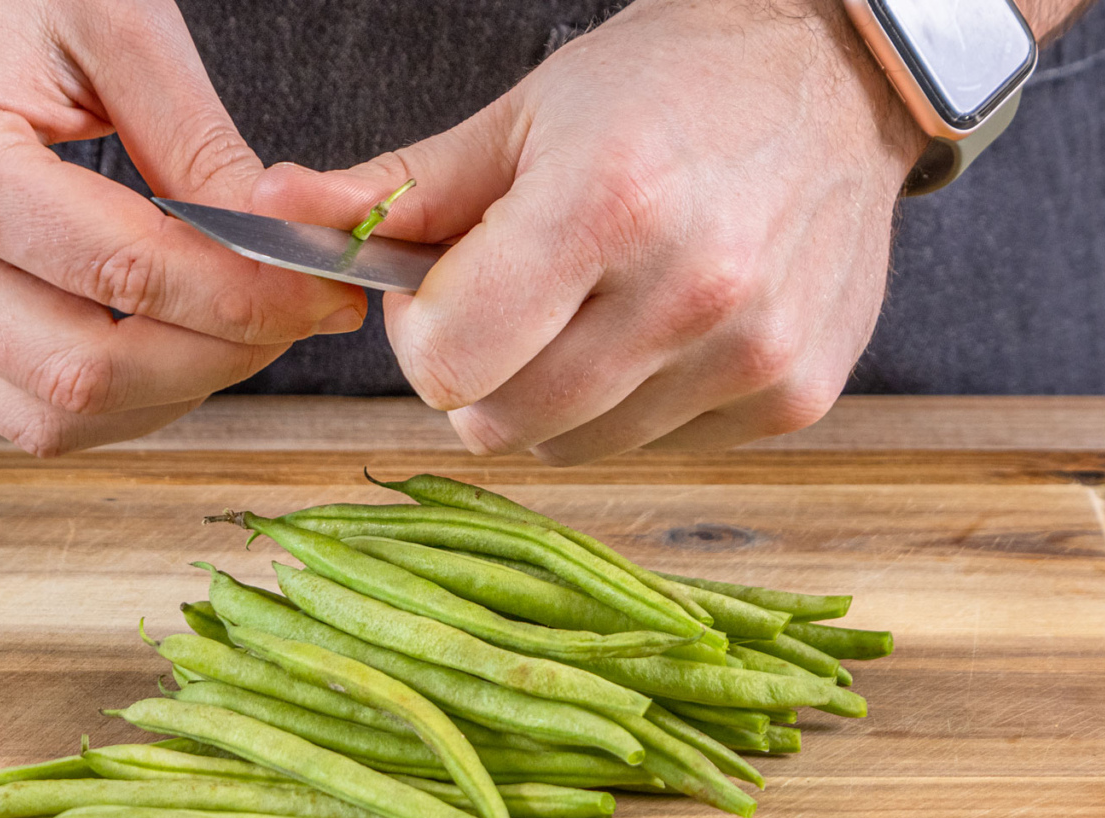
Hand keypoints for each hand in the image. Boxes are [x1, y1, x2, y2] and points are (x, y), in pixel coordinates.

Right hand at [0, 0, 364, 454]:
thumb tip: (295, 245)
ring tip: (241, 326)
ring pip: (54, 418)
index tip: (327, 291)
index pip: (125, 272)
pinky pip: (25, 410)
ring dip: (172, 389)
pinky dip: (119, 396)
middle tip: (297, 316)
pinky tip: (173, 339)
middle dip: (219, 357)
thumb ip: (203, 146)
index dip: (247, 297)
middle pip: (87, 374)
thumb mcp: (113, 25)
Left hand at [256, 0, 924, 462]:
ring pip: (574, 449)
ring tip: (595, 306)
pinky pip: (657, 446)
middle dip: (478, 374)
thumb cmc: (661, 89)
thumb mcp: (519, 119)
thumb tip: (268, 214)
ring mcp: (753, 355)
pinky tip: (665, 325)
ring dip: (555, 395)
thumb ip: (394, 190)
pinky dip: (636, 402)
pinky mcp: (795, 397)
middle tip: (514, 300)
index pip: (448, 362)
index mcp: (606, 204)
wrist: (836, 81)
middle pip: (501, 425)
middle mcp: (692, 291)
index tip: (447, 289)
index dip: (423, 334)